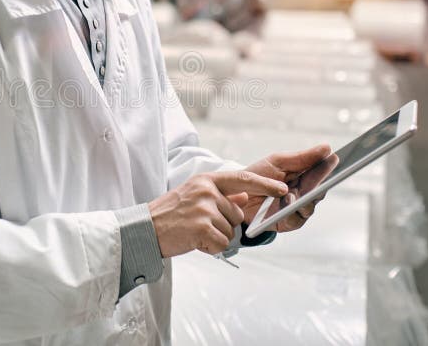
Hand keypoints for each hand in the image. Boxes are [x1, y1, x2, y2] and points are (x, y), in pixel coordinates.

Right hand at [149, 171, 287, 257]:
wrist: (145, 229)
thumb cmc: (170, 214)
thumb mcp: (194, 194)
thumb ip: (220, 194)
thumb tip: (244, 195)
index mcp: (206, 180)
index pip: (243, 178)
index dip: (265, 184)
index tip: (282, 188)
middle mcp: (207, 191)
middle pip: (236, 214)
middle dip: (224, 225)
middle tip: (199, 225)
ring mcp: (204, 209)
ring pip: (231, 231)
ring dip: (216, 237)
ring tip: (194, 232)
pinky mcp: (202, 228)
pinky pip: (223, 244)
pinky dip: (212, 248)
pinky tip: (195, 242)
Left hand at [238, 144, 336, 231]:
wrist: (236, 194)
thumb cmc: (259, 175)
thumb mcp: (278, 162)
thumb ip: (302, 157)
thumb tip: (327, 148)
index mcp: (304, 178)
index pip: (321, 173)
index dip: (329, 167)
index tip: (336, 158)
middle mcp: (304, 195)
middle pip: (319, 190)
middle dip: (322, 183)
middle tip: (325, 176)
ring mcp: (297, 210)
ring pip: (309, 206)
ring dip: (306, 199)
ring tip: (303, 190)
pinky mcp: (287, 223)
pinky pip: (296, 220)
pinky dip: (293, 212)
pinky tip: (289, 202)